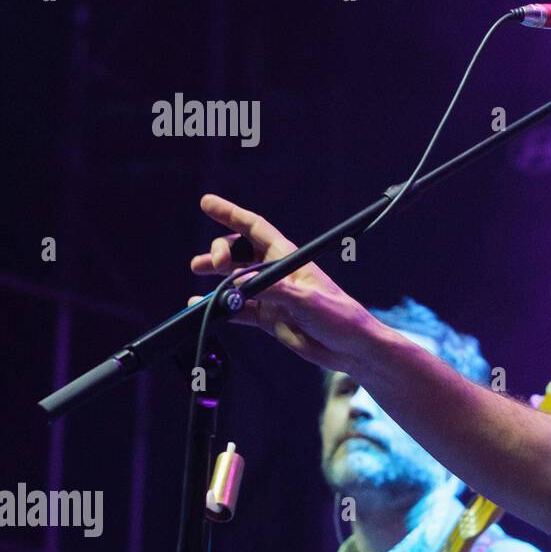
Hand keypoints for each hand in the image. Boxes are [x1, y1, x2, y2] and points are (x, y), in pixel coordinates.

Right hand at [188, 193, 376, 372]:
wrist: (351, 348)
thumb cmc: (340, 316)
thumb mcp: (307, 300)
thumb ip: (274, 290)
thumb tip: (238, 282)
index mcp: (289, 259)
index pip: (255, 228)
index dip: (231, 214)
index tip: (207, 203)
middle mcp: (277, 274)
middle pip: (240, 251)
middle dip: (220, 251)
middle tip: (209, 265)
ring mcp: (271, 296)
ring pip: (235, 279)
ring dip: (215, 276)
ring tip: (197, 272)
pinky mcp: (269, 318)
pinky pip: (237, 309)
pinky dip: (220, 307)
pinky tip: (202, 306)